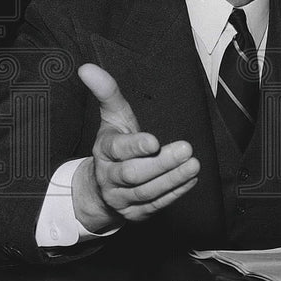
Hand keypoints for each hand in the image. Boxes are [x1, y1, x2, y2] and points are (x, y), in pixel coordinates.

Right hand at [72, 63, 199, 232]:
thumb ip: (106, 92)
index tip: (154, 141)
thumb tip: (87, 67)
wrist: (100, 187)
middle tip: (186, 150)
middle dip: (161, 164)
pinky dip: (175, 193)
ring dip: (173, 179)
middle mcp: (110, 177)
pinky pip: (156, 205)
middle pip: (134, 174)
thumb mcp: (111, 117)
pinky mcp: (136, 213)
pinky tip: (190, 179)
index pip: (118, 150)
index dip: (136, 146)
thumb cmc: (114, 145)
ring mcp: (122, 198)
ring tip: (193, 165)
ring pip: (147, 192)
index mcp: (104, 151)